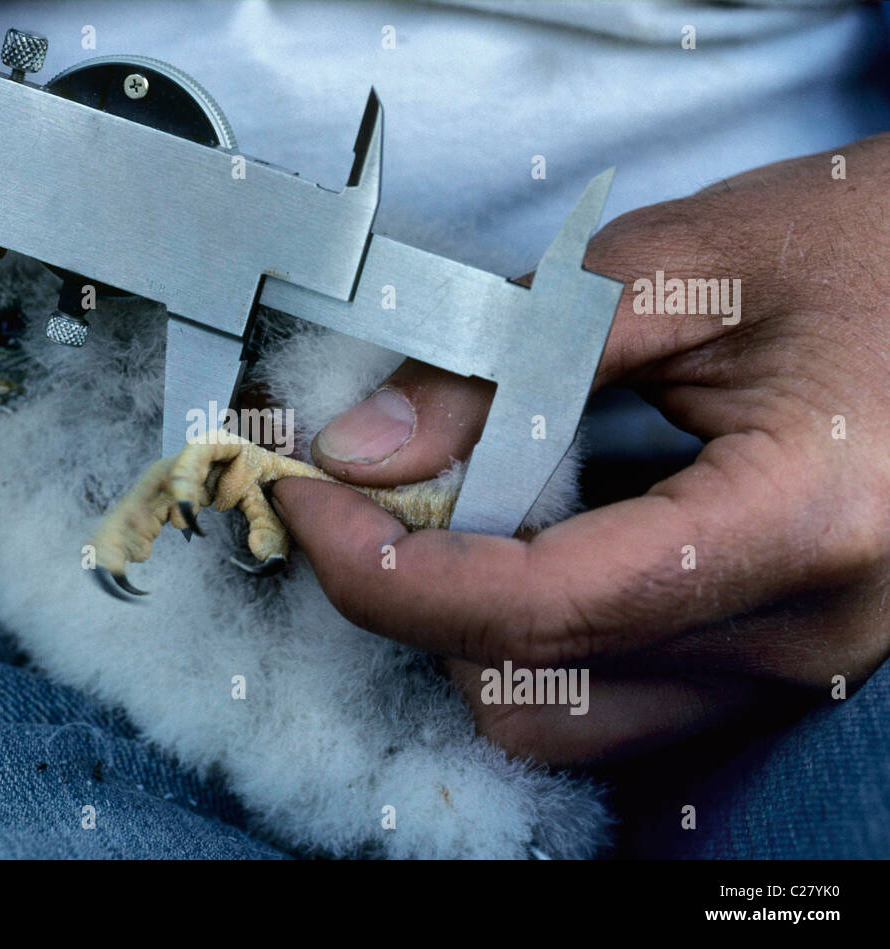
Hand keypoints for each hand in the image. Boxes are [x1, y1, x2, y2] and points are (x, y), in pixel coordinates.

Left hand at [271, 135, 889, 764]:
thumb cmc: (866, 248)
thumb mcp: (687, 264)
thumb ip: (514, 356)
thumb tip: (365, 449)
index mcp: (797, 524)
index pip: (534, 612)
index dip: (385, 570)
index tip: (306, 499)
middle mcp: (804, 637)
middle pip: (528, 689)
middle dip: (416, 598)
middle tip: (373, 490)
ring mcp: (796, 670)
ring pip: (560, 719)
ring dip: (469, 627)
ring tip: (463, 506)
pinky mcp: (777, 667)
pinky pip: (612, 699)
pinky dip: (535, 635)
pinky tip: (537, 535)